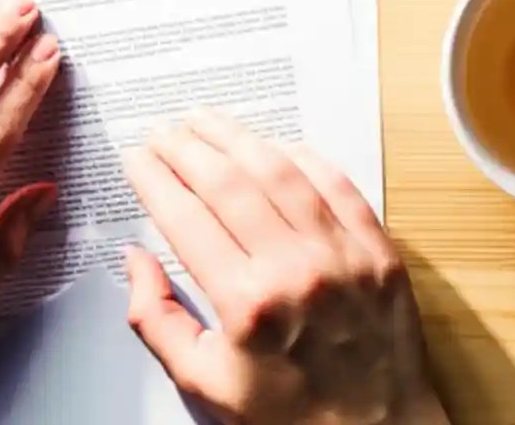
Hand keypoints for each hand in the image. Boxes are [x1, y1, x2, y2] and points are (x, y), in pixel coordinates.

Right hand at [122, 110, 447, 424]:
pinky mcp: (380, 252)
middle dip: (186, 146)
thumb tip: (134, 259)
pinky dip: (305, 156)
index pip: (184, 216)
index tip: (135, 157)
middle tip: (162, 129)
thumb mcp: (204, 385)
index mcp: (247, 304)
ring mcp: (344, 255)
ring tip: (206, 119)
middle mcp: (296, 269)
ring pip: (280, 170)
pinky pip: (339, 185)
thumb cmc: (290, 420)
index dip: (153, 178)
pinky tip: (276, 144)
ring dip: (238, 137)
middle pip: (227, 181)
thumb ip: (157, 320)